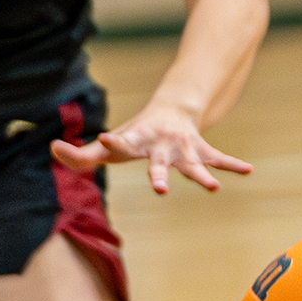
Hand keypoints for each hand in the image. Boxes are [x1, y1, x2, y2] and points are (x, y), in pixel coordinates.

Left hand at [51, 104, 251, 194]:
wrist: (172, 110)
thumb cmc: (135, 135)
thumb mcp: (109, 145)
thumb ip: (82, 154)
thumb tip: (53, 149)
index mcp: (135, 142)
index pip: (120, 143)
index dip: (111, 144)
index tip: (103, 140)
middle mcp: (160, 145)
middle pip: (158, 163)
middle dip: (159, 175)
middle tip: (160, 190)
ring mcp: (183, 148)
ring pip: (193, 164)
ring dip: (203, 175)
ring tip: (213, 188)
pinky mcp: (200, 150)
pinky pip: (219, 158)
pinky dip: (233, 164)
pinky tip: (248, 171)